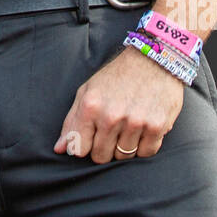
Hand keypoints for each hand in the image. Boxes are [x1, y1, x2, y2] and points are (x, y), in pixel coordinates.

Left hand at [53, 46, 184, 162]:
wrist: (154, 59)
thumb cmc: (117, 76)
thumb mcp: (88, 91)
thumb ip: (72, 121)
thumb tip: (59, 149)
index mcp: (90, 106)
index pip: (79, 149)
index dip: (85, 146)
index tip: (92, 137)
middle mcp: (111, 116)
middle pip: (101, 157)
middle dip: (105, 148)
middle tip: (113, 130)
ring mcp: (135, 122)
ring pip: (124, 156)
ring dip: (125, 146)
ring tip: (129, 125)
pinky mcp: (157, 126)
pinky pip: (146, 153)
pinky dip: (145, 146)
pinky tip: (144, 128)